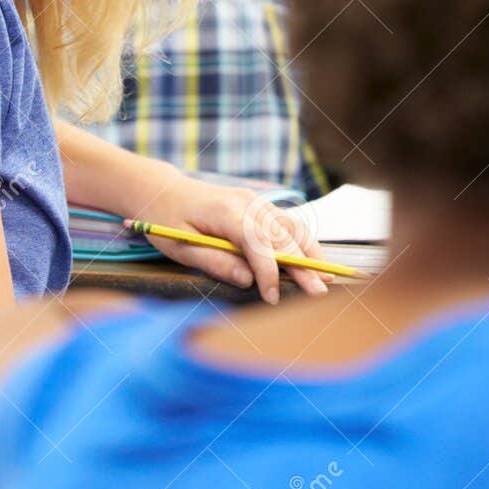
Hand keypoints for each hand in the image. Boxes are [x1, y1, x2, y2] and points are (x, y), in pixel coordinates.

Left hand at [138, 175, 330, 303]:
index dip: (268, 271)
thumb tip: (248, 280)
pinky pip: (288, 223)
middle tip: (317, 294)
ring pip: (292, 226)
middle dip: (302, 266)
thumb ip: (215, 262)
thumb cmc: (166, 221)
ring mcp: (256, 201)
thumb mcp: (180, 247)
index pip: (256, 242)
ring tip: (326, 278)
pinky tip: (315, 260)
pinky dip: (304, 242)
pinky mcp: (259, 205)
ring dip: (311, 252)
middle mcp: (247, 202)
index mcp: (225, 212)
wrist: (163, 191)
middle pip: (282, 236)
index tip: (273, 297)